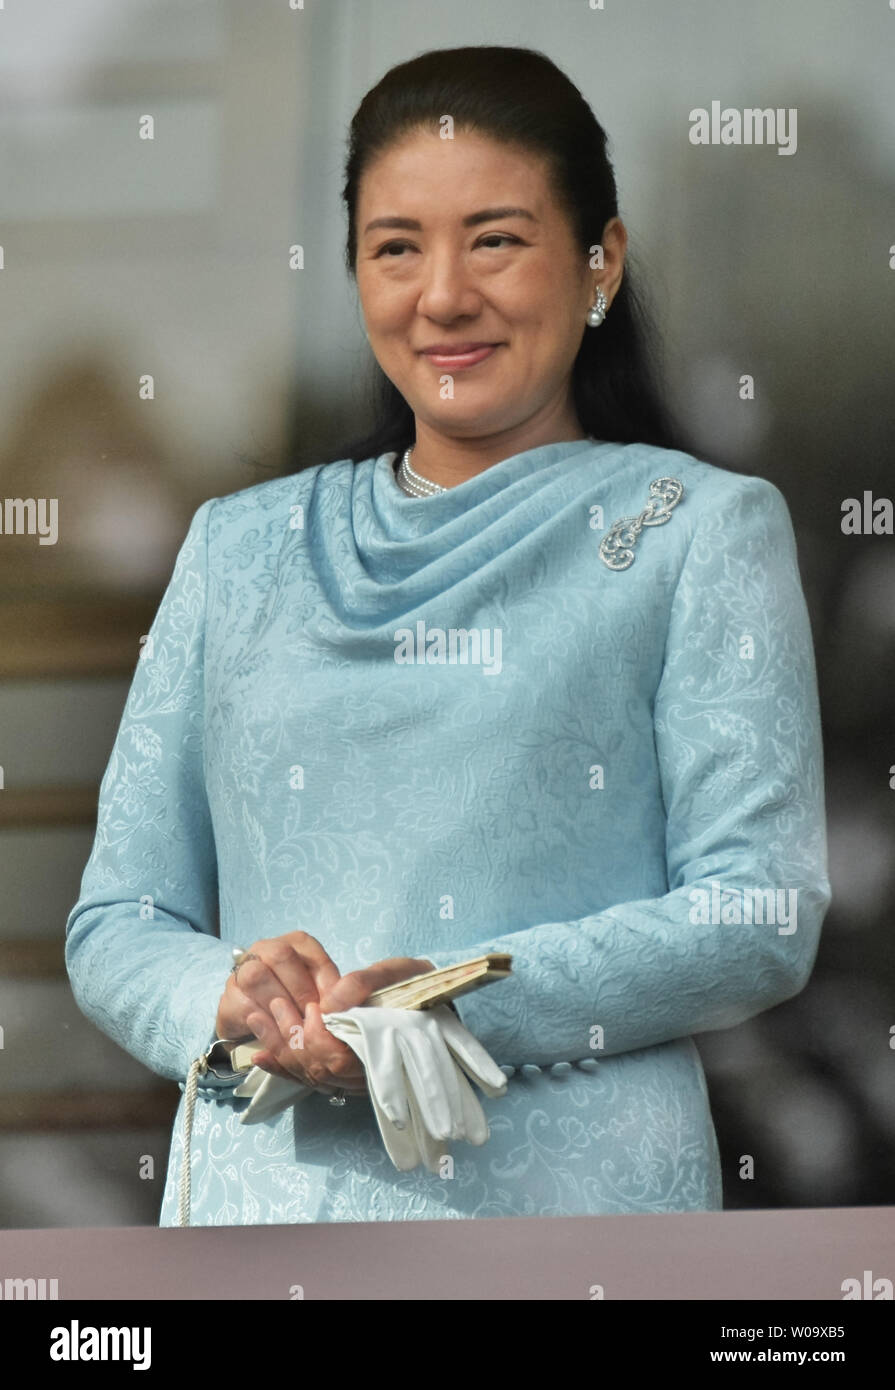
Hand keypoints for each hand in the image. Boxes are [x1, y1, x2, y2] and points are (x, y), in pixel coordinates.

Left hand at [215, 933, 433, 1094]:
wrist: (430, 1005)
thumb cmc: (417, 987)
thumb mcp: (400, 974)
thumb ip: (364, 984)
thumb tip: (329, 1004)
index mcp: (384, 1051)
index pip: (339, 1059)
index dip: (319, 1038)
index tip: (312, 1007)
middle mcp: (367, 1074)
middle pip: (319, 1070)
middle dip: (291, 1038)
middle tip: (276, 1004)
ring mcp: (353, 1080)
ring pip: (309, 1076)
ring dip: (280, 1047)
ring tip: (258, 1017)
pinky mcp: (341, 1078)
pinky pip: (308, 1080)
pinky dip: (280, 1069)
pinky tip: (260, 1055)